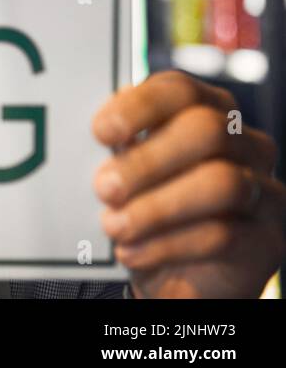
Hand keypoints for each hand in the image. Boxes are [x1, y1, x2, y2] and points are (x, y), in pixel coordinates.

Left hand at [92, 70, 283, 297]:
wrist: (170, 277)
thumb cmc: (144, 207)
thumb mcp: (126, 172)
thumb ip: (119, 147)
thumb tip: (98, 136)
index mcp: (207, 112)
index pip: (180, 90)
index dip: (140, 105)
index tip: (101, 132)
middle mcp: (246, 145)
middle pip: (207, 129)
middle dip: (147, 159)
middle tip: (104, 187)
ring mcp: (265, 192)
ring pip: (222, 183)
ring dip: (157, 206)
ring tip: (113, 225)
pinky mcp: (268, 241)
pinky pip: (223, 235)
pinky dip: (166, 244)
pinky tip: (130, 252)